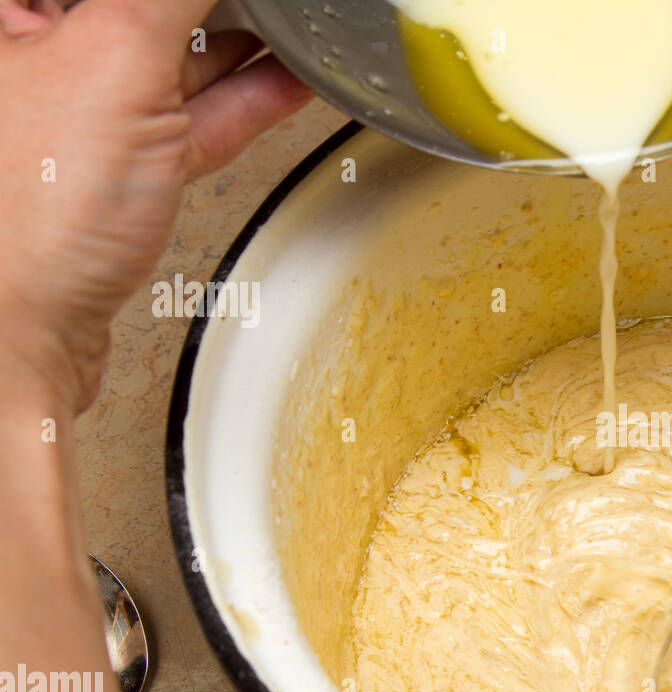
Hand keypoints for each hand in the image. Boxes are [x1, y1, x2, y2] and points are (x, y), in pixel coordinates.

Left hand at [0, 0, 311, 411]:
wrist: (22, 334)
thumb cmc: (25, 217)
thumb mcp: (114, 60)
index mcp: (5, 14)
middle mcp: (27, 58)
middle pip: (134, 10)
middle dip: (213, 6)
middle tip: (266, 7)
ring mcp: (71, 116)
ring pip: (166, 58)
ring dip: (239, 47)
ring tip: (298, 32)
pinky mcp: (110, 169)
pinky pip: (184, 118)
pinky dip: (239, 103)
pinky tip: (287, 85)